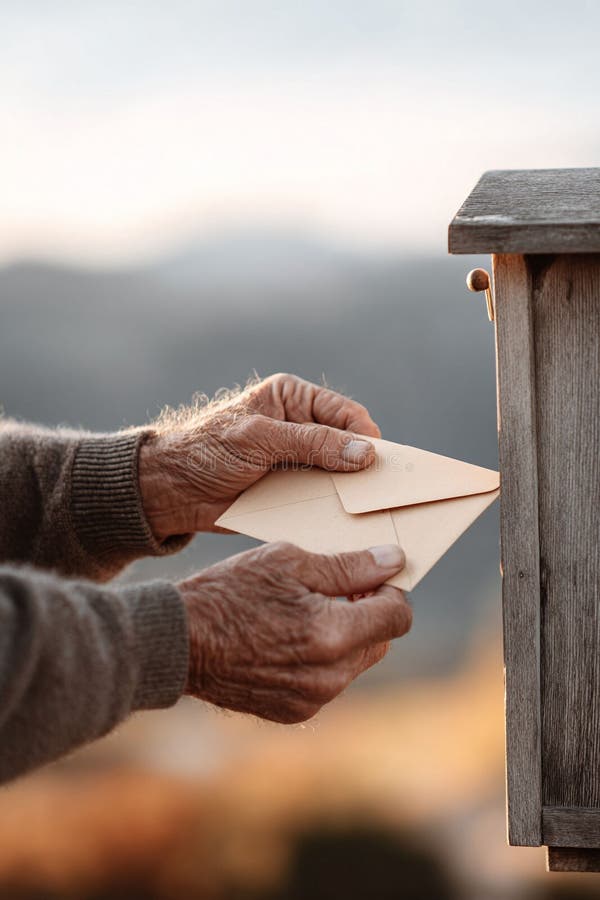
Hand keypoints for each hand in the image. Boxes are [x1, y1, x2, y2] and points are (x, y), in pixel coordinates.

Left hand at [139, 373, 380, 540]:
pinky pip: (322, 502)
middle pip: (349, 447)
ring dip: (352, 494)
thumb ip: (311, 444)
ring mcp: (299, 464)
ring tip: (372, 513)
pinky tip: (347, 527)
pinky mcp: (292, 494)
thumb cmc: (206, 450)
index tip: (379, 462)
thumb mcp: (259, 440)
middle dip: (364, 468)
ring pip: (340, 478)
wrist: (169, 491)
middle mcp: (302, 429)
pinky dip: (334, 513)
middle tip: (385, 492)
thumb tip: (365, 453)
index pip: (346, 414)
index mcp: (294, 400)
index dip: (366, 437)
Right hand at [179, 541, 410, 723]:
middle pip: (380, 642)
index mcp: (332, 635)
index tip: (369, 577)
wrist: (177, 642)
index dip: (390, 591)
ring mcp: (312, 700)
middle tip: (336, 590)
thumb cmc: (229, 592)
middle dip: (368, 614)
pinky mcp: (294, 713)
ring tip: (305, 612)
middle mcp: (329, 677)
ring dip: (346, 637)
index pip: (398, 616)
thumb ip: (348, 566)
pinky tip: (288, 638)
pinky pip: (329, 682)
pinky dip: (322, 660)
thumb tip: (393, 561)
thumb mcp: (287, 561)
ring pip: (355, 663)